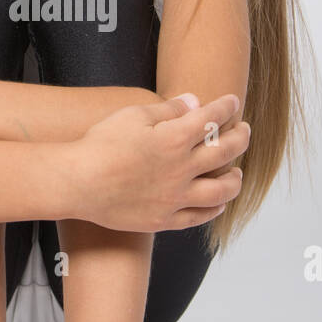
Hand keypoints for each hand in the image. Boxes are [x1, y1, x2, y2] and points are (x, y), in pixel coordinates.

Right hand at [74, 92, 248, 232]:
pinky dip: (214, 208)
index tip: (232, 101)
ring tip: (237, 172)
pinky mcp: (164, 220)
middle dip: (241, 137)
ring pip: (222, 190)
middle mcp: (182, 169)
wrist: (77, 183)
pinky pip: (199, 217)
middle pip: (227, 152)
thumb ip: (168, 110)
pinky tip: (218, 202)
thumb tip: (195, 103)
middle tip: (244, 130)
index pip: (213, 118)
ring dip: (235, 179)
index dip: (226, 106)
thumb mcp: (133, 115)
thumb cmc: (100, 144)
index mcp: (175, 138)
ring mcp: (175, 198)